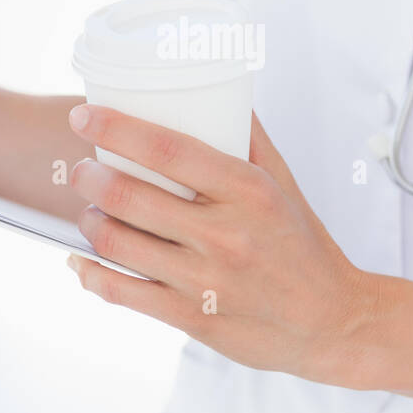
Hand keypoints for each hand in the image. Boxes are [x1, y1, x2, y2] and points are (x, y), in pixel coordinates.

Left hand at [65, 104, 376, 381]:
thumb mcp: (284, 183)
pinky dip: (90, 274)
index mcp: (247, 191)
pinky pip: (122, 293)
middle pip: (131, 195)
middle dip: (90, 176)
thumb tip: (220, 90)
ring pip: (118, 243)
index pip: (168, 149)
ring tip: (90, 210)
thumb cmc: (304, 246)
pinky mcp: (192, 319)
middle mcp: (224, 234)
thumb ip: (249, 137)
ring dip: (90, 221)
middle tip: (82, 169)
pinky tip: (81, 262)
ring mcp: (205, 279)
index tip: (83, 117)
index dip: (116, 129)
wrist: (331, 322)